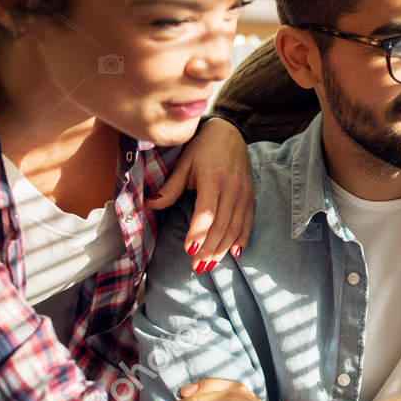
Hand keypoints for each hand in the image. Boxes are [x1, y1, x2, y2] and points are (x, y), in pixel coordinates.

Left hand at [152, 117, 253, 272]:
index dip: (199, 232)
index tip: (189, 250)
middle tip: (197, 266)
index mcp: (212, 177)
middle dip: (209, 248)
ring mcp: (243, 193)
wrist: (229, 134)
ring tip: (210, 265)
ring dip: (223, 249)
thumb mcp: (183, 163)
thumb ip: (170, 187)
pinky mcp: (250, 197)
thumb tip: (151, 205)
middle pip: (222, 224)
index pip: (207, 212)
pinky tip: (234, 254)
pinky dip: (241, 239)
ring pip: (235, 227)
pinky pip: (248, 222)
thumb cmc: (202, 148)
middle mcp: (231, 187)